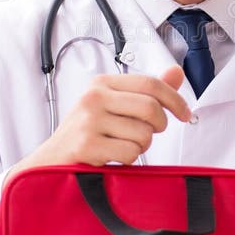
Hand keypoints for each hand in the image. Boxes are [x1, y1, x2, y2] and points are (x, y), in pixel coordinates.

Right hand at [4, 65, 189, 183]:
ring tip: (119, 147)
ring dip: (138, 147)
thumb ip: (147, 91)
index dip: (175, 100)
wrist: (49, 162)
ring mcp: (89, 120)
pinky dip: (126, 161)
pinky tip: (110, 158)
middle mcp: (94, 97)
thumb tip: (177, 72)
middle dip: (157, 127)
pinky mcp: (87, 145)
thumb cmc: (86, 134)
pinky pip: (129, 153)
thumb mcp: (114, 106)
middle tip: (146, 135)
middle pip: (151, 108)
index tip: (185, 114)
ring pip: (143, 134)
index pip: (151, 84)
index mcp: (103, 83)